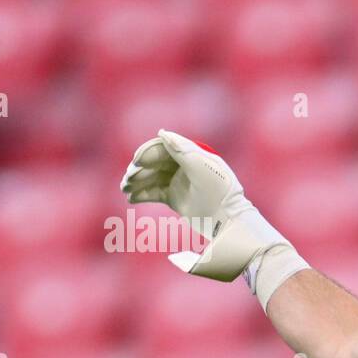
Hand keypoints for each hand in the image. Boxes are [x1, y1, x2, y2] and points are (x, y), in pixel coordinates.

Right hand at [119, 129, 287, 283]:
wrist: (232, 225)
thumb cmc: (221, 195)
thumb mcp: (202, 170)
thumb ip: (183, 150)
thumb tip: (162, 132)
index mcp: (194, 156)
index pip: (165, 148)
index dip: (148, 153)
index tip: (137, 163)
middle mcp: (186, 167)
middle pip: (155, 163)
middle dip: (139, 170)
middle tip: (127, 181)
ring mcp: (181, 183)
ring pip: (152, 178)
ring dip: (137, 182)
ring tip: (125, 191)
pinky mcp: (177, 199)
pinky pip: (155, 193)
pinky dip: (142, 194)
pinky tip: (131, 198)